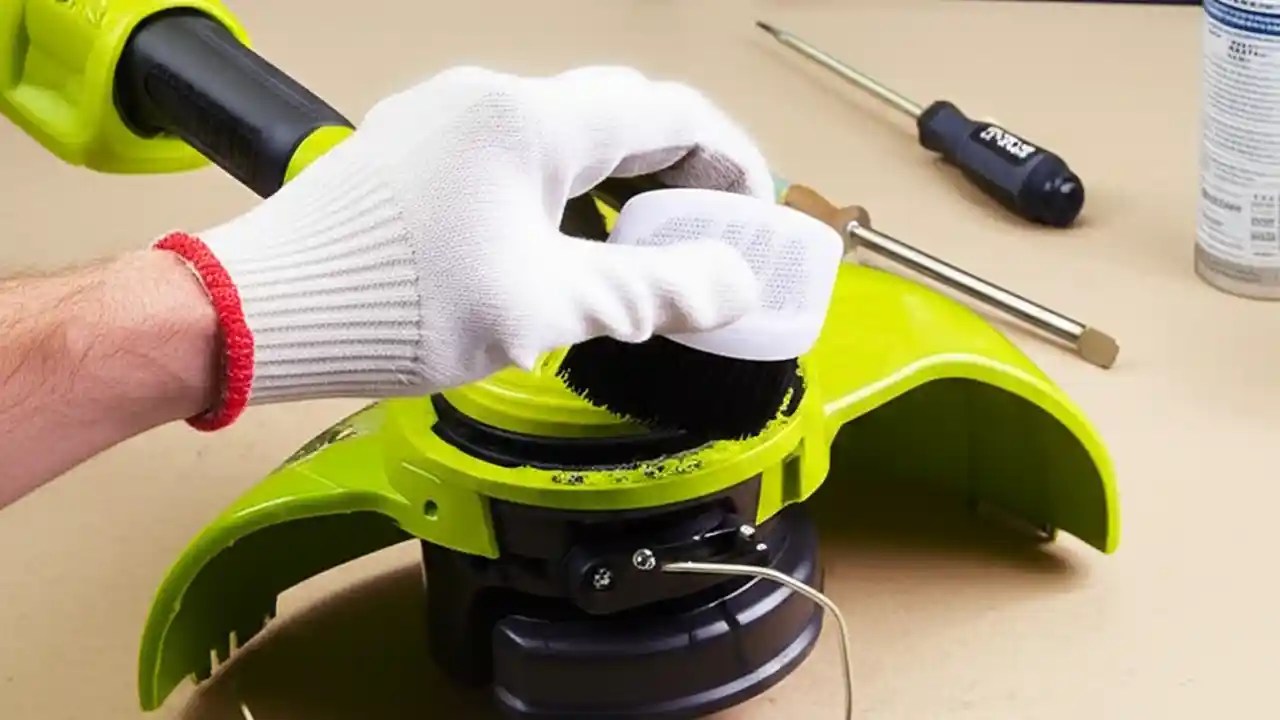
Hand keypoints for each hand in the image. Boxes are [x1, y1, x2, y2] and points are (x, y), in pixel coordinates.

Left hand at [156, 66, 775, 428]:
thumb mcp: (544, 307)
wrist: (266, 306)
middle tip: (705, 237)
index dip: (729, 159)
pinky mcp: (418, 143)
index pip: (668, 113)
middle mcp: (493, 97)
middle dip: (679, 171)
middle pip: (620, 114)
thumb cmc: (405, 304)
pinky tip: (564, 239)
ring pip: (568, 131)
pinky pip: (518, 149)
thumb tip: (732, 285)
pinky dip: (566, 186)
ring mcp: (449, 114)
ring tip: (643, 247)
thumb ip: (650, 293)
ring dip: (620, 181)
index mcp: (533, 121)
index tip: (753, 215)